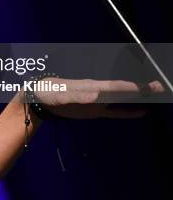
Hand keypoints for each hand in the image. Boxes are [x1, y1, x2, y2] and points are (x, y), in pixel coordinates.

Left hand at [30, 77, 164, 118]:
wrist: (39, 98)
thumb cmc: (51, 92)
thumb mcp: (63, 95)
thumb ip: (79, 96)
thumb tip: (96, 97)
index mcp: (94, 87)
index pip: (119, 87)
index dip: (135, 87)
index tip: (152, 87)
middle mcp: (100, 92)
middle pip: (125, 90)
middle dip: (143, 88)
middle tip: (162, 87)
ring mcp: (98, 101)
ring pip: (123, 99)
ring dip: (139, 98)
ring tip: (157, 95)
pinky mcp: (94, 111)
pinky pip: (115, 112)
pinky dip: (128, 112)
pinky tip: (141, 112)